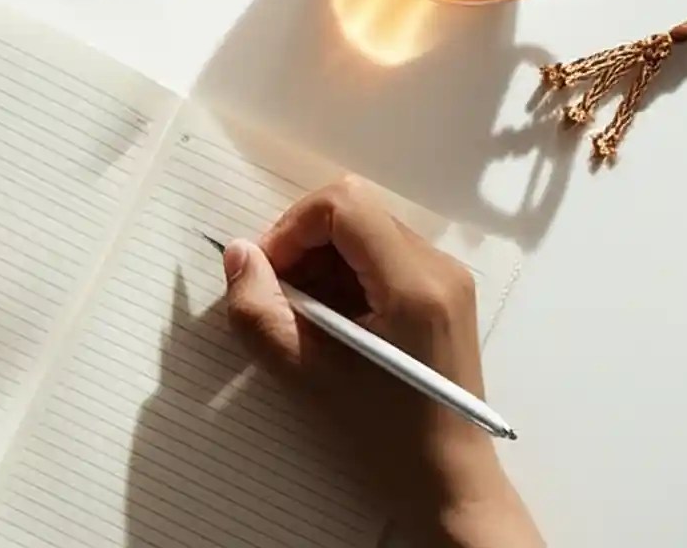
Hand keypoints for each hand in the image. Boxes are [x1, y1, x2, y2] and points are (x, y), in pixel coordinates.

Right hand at [223, 178, 541, 547]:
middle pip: (354, 212)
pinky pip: (380, 255)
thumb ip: (261, 312)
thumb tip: (238, 254)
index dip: (291, 228)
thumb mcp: (310, 377)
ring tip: (304, 318)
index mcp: (415, 283)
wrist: (448, 480)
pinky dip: (343, 276)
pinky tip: (332, 323)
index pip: (344, 205)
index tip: (267, 274)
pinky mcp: (441, 292)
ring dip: (320, 262)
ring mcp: (445, 277)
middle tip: (279, 297)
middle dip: (302, 244)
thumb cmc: (385, 436)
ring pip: (363, 230)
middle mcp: (439, 266)